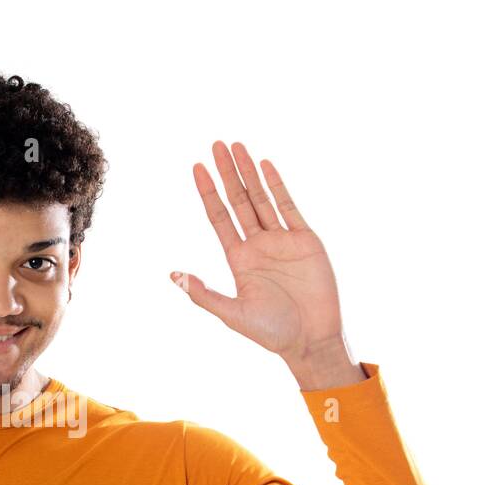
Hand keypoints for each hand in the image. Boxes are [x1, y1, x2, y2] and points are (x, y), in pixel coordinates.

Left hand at [172, 141, 343, 362]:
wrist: (311, 339)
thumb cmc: (272, 332)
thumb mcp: (232, 314)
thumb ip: (203, 294)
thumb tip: (173, 275)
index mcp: (239, 260)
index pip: (219, 218)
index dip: (208, 193)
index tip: (197, 168)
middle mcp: (258, 245)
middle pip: (238, 201)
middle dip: (227, 173)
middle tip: (216, 145)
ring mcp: (282, 240)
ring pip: (261, 198)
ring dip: (249, 173)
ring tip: (237, 147)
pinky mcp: (305, 240)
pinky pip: (288, 207)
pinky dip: (277, 186)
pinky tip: (265, 166)